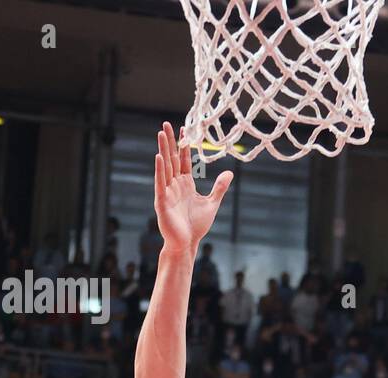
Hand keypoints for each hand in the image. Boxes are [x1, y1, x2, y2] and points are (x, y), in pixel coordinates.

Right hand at [153, 121, 231, 253]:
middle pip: (172, 158)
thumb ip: (219, 188)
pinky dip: (159, 170)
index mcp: (185, 184)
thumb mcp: (212, 203)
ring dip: (163, 150)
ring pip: (165, 166)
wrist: (187, 243)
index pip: (184, 160)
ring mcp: (167, 191)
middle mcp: (174, 185)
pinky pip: (160, 183)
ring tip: (160, 133)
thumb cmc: (196, 226)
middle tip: (166, 124)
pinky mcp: (162, 201)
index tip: (184, 129)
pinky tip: (159, 157)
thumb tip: (229, 172)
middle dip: (170, 141)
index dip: (184, 145)